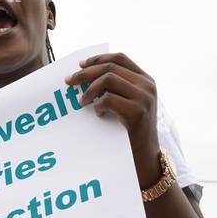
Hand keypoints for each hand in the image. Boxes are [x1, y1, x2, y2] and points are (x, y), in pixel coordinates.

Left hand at [63, 52, 160, 184]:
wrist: (145, 158)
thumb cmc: (131, 132)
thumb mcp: (129, 104)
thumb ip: (117, 88)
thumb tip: (86, 75)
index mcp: (146, 80)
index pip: (120, 58)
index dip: (98, 59)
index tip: (80, 65)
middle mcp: (147, 85)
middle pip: (110, 67)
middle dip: (86, 73)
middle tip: (69, 82)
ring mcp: (144, 97)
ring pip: (108, 79)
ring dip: (90, 90)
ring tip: (82, 102)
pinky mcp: (137, 111)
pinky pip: (108, 99)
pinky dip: (98, 105)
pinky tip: (98, 115)